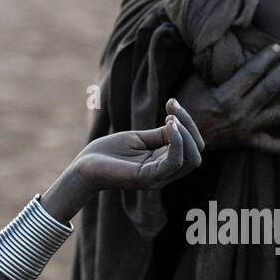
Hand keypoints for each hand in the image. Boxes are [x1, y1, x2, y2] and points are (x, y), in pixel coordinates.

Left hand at [72, 98, 203, 191]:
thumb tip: (178, 123)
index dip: (188, 123)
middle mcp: (166, 174)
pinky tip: (170, 125)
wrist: (83, 167)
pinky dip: (177, 142)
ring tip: (170, 118)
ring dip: (186, 133)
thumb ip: (160, 135)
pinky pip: (174, 162)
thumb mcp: (139, 139)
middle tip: (172, 107)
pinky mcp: (147, 178)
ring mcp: (158, 178)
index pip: (192, 147)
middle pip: (196, 153)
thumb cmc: (108, 152)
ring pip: (191, 159)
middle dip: (191, 126)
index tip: (171, 102)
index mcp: (165, 164)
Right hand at [175, 44, 279, 154]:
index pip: (251, 74)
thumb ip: (209, 68)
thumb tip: (220, 45)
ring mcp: (246, 129)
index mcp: (226, 97)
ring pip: (278, 117)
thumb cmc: (184, 109)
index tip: (278, 47)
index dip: (265, 59)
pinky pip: (270, 147)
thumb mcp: (193, 83)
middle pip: (270, 89)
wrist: (181, 140)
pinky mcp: (247, 142)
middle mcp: (240, 113)